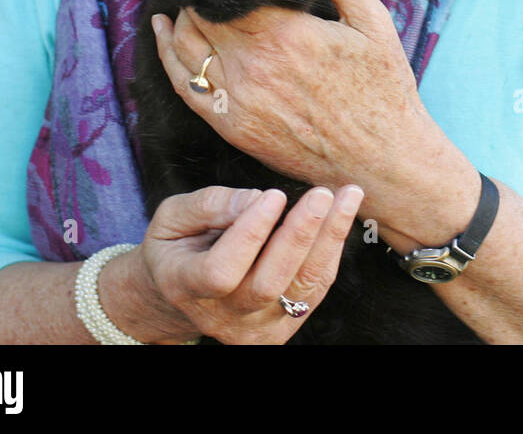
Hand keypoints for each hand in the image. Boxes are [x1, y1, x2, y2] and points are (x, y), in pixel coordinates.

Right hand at [109, 183, 362, 344]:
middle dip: (300, 235)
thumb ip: (210, 205)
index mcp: (185, 286)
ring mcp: (254, 329)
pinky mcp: (281, 328)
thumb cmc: (178, 247)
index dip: (250, 233)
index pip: (221, 271)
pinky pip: (314, 290)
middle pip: (268, 284)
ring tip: (349, 196)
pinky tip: (340, 217)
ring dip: (329, 239)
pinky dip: (331, 251)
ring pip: (301, 288)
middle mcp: (221, 317)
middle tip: (322, 193)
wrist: (179, 296)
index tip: (274, 194)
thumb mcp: (173, 218)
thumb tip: (257, 197)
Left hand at [149, 0, 444, 229]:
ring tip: (188, 0)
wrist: (380, 160)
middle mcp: (253, 64)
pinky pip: (185, 84)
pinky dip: (167, 55)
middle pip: (203, 15)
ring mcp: (237, 98)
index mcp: (285, 33)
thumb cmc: (384, 90)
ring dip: (180, 17)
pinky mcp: (231, 126)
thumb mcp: (374, 24)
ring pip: (186, 45)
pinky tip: (163, 34)